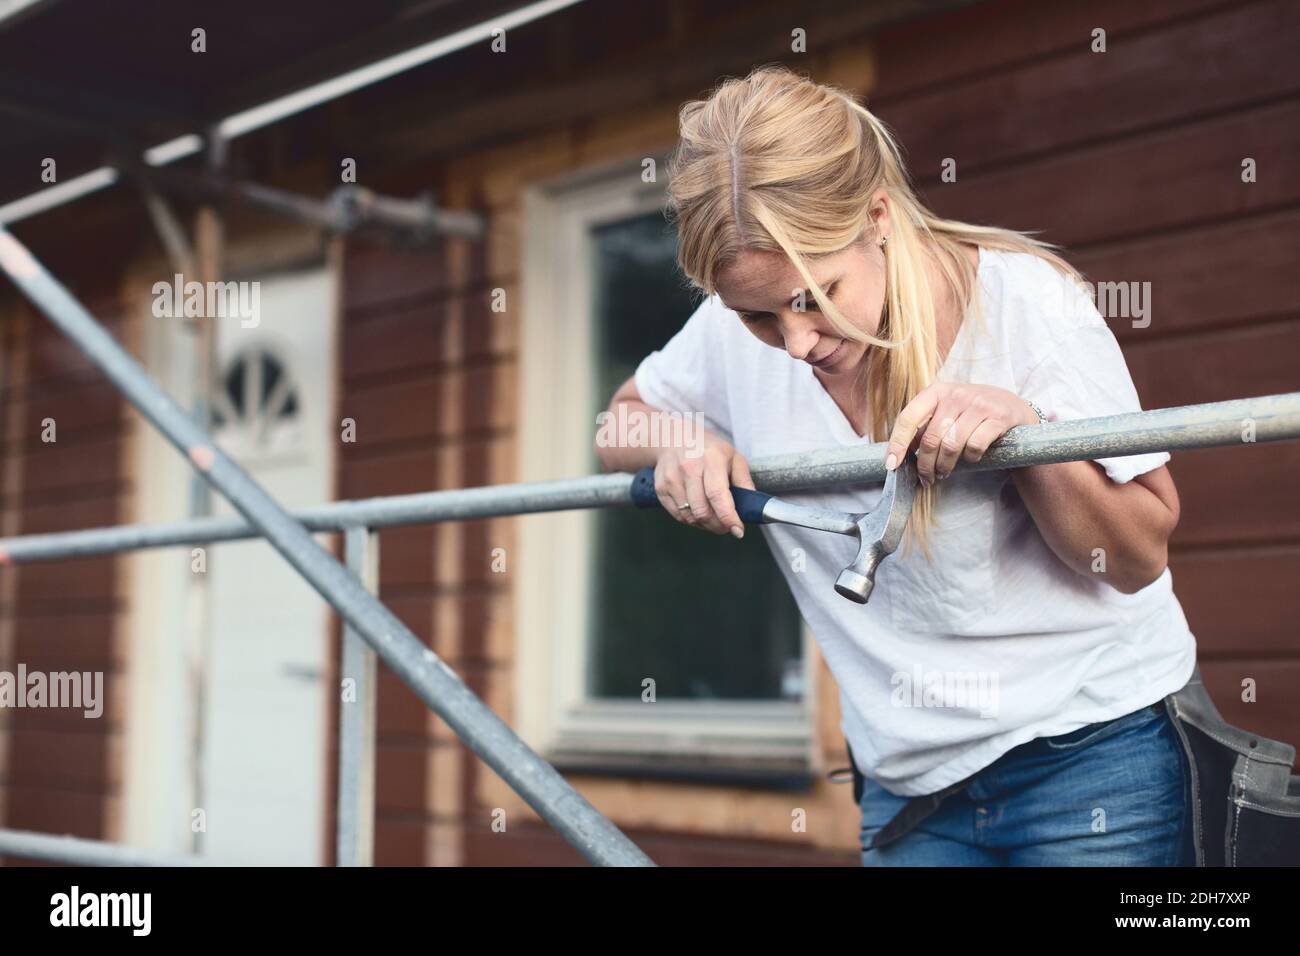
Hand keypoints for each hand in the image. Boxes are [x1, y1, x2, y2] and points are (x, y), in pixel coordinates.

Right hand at [653, 433, 753, 537]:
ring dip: (705, 525)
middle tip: (727, 526)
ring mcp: (672, 478)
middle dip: (718, 525)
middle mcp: (688, 467)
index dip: (728, 517)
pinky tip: (698, 512)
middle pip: (702, 511)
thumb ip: (744, 481)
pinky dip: (691, 520)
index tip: (738, 530)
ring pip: (689, 517)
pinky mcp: (661, 488)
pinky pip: (677, 515)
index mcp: (711, 458)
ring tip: (713, 518)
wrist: (673, 437)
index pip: (718, 495)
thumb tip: (752, 506)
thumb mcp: (732, 457)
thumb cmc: (707, 448)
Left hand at [884, 383, 1039, 485]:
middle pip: (930, 438)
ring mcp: (979, 404)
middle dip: (925, 465)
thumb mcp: (946, 411)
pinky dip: (970, 458)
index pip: (908, 418)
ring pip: (951, 445)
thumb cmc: (971, 414)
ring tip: (944, 473)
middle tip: (927, 478)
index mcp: (936, 392)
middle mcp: (956, 394)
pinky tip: (971, 459)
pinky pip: (975, 445)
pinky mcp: (998, 417)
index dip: (897, 444)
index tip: (892, 465)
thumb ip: (925, 426)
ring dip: (945, 466)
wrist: (1014, 407)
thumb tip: (898, 454)